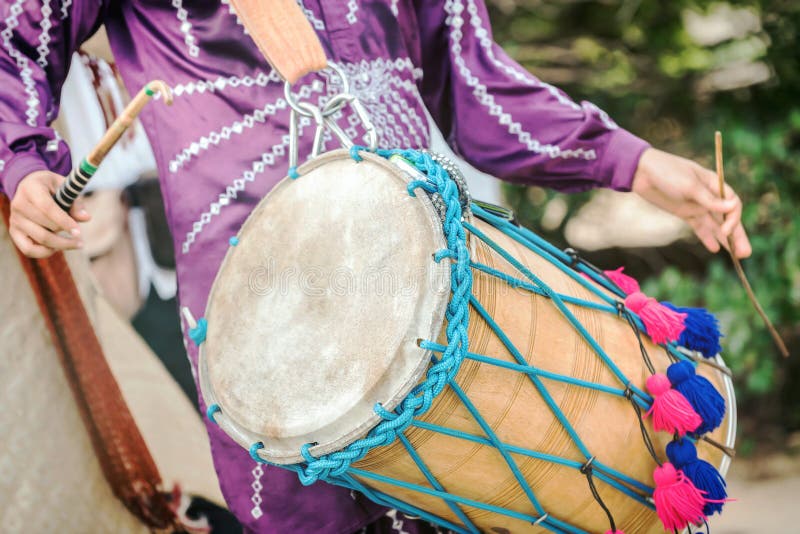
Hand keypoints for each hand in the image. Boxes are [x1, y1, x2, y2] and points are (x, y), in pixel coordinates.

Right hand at [8, 170, 90, 257]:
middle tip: (80, 240)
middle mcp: (18, 204)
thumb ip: (76, 202)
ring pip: (40, 239)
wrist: (30, 187)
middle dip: (65, 236)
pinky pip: (28, 249)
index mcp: (31, 188)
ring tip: (75, 244)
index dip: (64, 221)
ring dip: (61, 245)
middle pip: (45, 227)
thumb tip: (86, 218)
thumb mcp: (65, 187)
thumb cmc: (51, 187)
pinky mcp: (14, 231)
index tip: (78, 232)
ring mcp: (15, 219)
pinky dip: (45, 252)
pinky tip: (57, 248)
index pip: (47, 208)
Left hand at [632, 148, 750, 257]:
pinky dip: (707, 237)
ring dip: (726, 239)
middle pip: (728, 218)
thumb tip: (733, 207)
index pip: (732, 204)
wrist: (641, 172)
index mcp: (714, 184)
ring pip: (716, 225)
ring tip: (738, 255)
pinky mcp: (684, 212)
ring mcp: (696, 205)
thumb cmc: (667, 171)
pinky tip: (715, 249)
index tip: (726, 229)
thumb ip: (709, 199)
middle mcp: (709, 196)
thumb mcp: (689, 185)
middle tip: (745, 253)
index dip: (733, 218)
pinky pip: (699, 227)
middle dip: (737, 234)